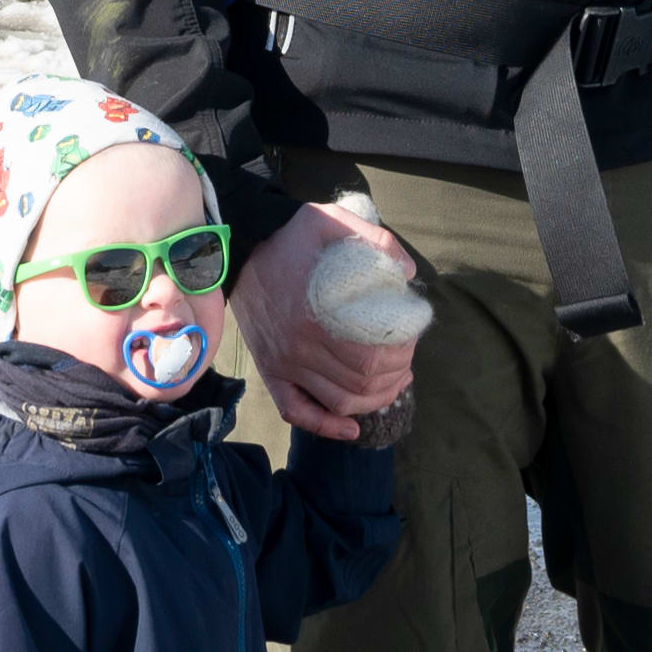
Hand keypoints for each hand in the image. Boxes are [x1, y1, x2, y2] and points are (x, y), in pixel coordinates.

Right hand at [236, 200, 424, 443]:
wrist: (240, 246)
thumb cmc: (292, 237)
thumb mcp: (335, 223)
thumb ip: (377, 241)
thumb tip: (408, 273)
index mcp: (317, 315)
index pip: (371, 357)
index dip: (400, 356)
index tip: (411, 340)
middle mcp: (299, 347)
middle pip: (359, 383)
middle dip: (393, 377)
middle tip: (406, 362)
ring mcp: (282, 363)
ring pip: (337, 401)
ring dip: (372, 401)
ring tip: (391, 385)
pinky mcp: (270, 370)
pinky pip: (295, 410)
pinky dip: (325, 426)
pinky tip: (351, 429)